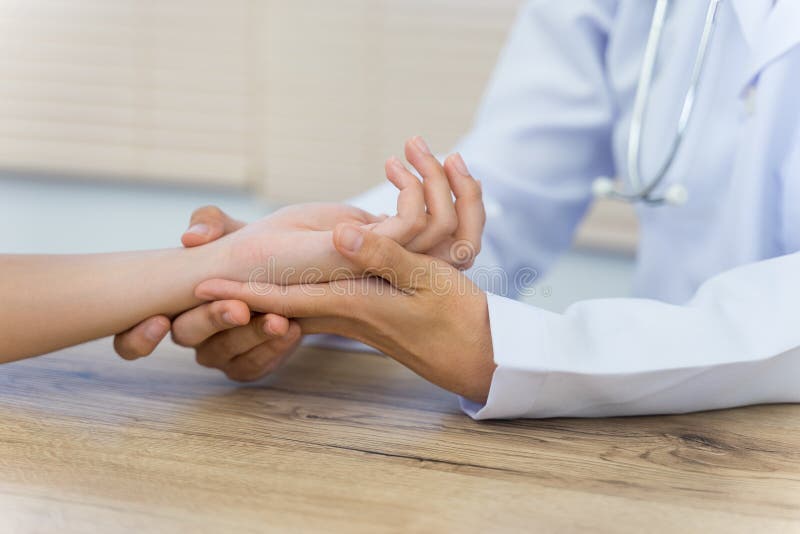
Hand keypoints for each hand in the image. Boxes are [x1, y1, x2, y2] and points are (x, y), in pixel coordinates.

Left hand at [195, 223, 495, 403]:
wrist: (478, 355)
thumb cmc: (457, 318)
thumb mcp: (425, 280)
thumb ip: (382, 255)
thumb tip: (337, 235)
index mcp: (351, 303)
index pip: (282, 297)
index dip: (239, 289)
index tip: (198, 283)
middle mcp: (343, 314)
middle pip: (276, 306)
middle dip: (237, 296)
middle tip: (196, 285)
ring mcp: (351, 318)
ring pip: (291, 308)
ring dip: (259, 296)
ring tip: (226, 285)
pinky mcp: (363, 317)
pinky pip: (314, 308)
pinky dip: (289, 297)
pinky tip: (282, 291)